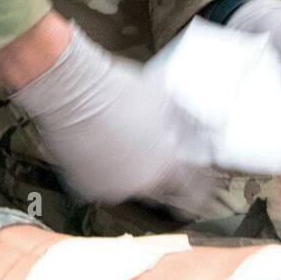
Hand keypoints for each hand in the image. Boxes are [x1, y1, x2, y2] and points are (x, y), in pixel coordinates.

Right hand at [9, 23, 220, 208]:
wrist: (73, 92)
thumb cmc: (117, 89)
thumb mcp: (163, 97)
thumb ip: (186, 117)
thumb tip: (207, 125)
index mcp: (167, 163)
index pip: (195, 189)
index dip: (202, 189)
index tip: (204, 190)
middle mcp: (142, 183)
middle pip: (160, 189)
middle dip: (160, 175)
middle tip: (150, 154)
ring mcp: (112, 189)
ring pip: (128, 187)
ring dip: (130, 172)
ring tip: (121, 143)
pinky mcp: (85, 188)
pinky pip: (100, 184)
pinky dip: (102, 172)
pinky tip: (99, 148)